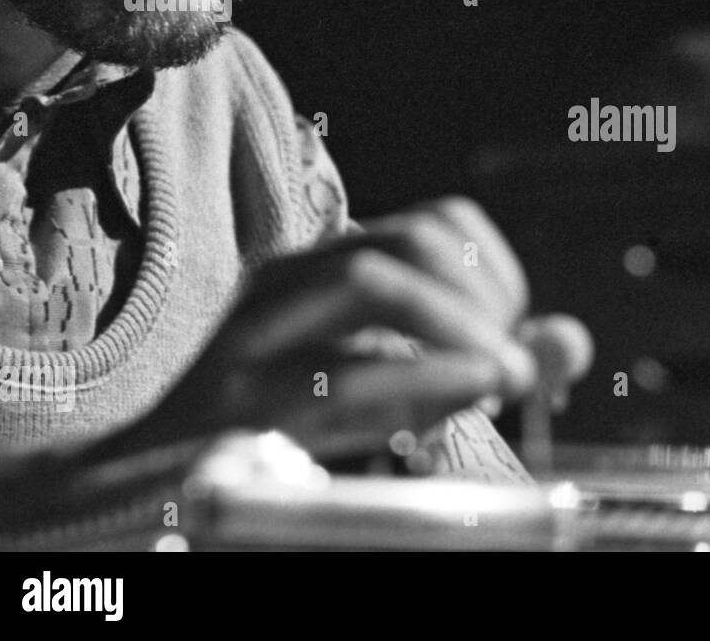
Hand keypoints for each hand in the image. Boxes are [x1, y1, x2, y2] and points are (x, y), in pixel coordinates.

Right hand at [94, 197, 592, 460]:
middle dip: (484, 297)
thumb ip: (473, 361)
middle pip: (413, 239)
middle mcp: (292, 281)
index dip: (495, 273)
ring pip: (374, 279)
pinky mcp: (237, 400)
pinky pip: (340, 372)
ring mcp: (256, 332)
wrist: (137, 485)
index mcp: (326, 268)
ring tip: (498, 377)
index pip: (438, 224)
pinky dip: (420, 377)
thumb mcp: (389, 386)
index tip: (508, 340)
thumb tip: (571, 342)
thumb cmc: (276, 432)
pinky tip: (467, 389)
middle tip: (511, 365)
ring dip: (459, 327)